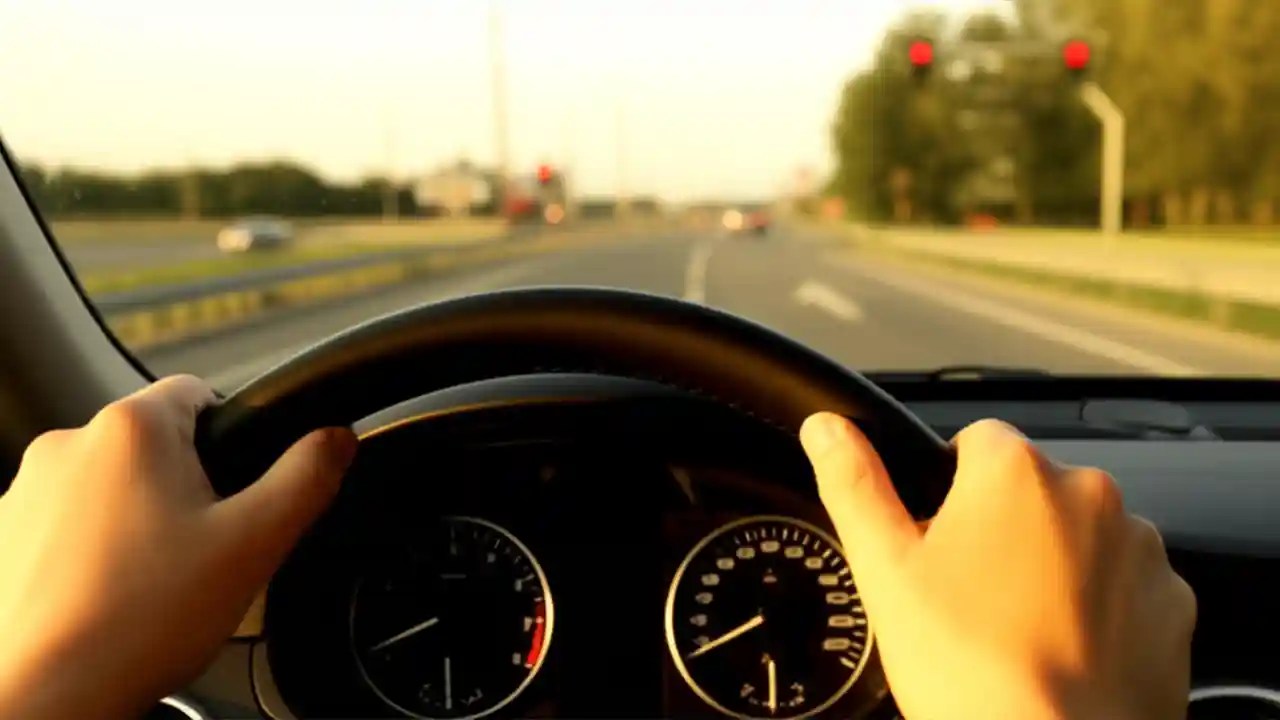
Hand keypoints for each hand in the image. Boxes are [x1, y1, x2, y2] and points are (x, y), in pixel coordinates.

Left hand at [0, 376, 356, 718]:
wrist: (49, 697)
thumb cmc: (144, 620)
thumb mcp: (254, 543)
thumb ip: (306, 479)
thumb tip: (336, 439)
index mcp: (132, 429)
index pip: (198, 391)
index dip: (229, 438)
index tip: (233, 493)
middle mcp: (68, 445)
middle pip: (152, 444)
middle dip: (183, 487)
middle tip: (201, 549)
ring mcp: (25, 491)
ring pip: (107, 486)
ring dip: (133, 518)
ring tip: (154, 582)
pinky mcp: (3, 534)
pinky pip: (63, 524)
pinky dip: (88, 550)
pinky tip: (109, 597)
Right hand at [800, 414, 1194, 719]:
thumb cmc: (966, 665)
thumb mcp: (885, 570)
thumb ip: (854, 485)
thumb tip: (825, 426)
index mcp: (1014, 471)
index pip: (975, 441)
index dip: (949, 490)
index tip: (940, 546)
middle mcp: (1089, 491)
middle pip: (1031, 489)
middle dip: (1003, 527)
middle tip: (971, 595)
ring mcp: (1139, 546)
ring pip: (1080, 535)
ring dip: (1054, 562)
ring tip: (1018, 629)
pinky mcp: (1174, 599)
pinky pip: (1126, 583)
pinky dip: (1100, 604)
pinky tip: (1065, 648)